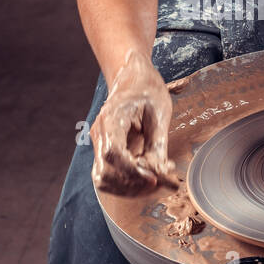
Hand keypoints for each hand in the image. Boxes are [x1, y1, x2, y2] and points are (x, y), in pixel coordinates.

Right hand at [90, 49, 177, 193]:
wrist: (132, 75)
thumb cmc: (147, 89)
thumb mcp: (159, 113)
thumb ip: (159, 145)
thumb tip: (164, 176)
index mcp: (111, 118)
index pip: (112, 153)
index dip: (132, 171)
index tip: (153, 179)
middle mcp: (100, 133)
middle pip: (105, 172)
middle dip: (133, 184)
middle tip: (161, 182)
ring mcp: (99, 143)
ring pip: (103, 180)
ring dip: (129, 188)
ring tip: (156, 180)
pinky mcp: (104, 150)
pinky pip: (108, 176)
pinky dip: (126, 183)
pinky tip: (146, 177)